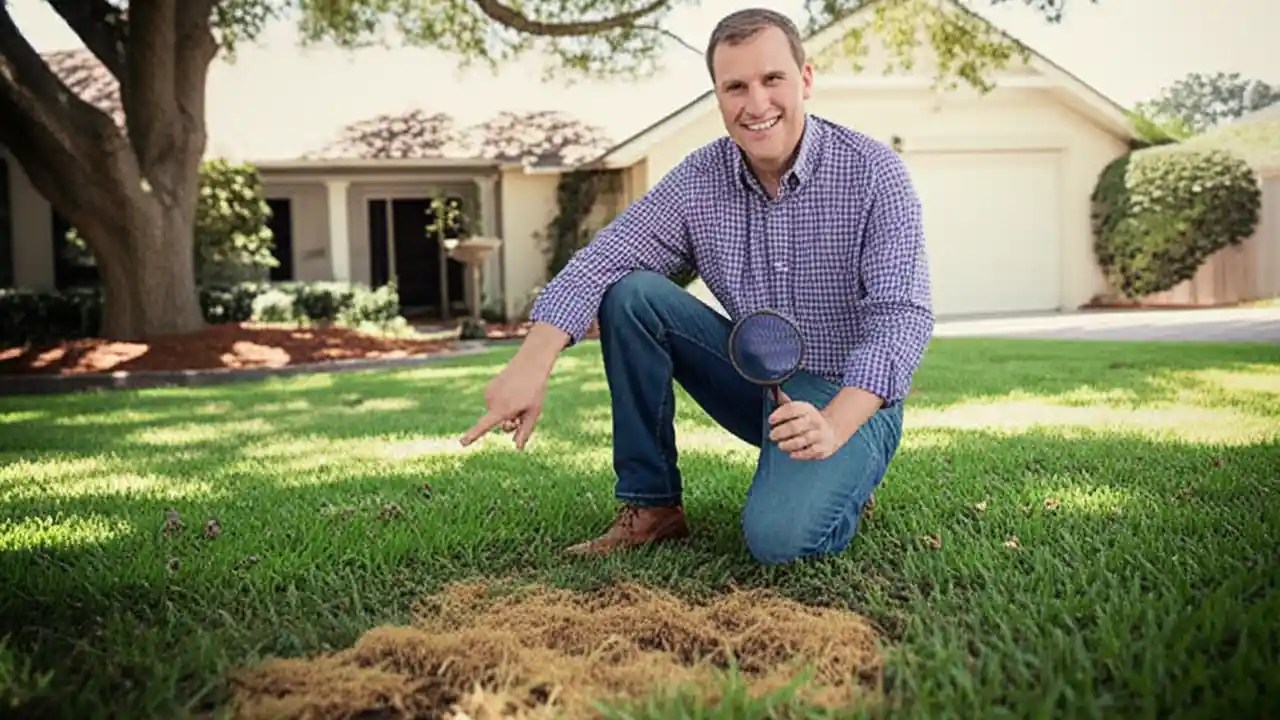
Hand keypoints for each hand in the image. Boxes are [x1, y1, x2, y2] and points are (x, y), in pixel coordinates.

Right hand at [458, 323, 566, 449]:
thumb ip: (525, 431)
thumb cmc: (535, 390)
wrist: (530, 363)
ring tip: (521, 396)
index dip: (472, 435)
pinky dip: (504, 402)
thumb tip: (517, 448)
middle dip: (511, 423)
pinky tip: (514, 391)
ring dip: (509, 410)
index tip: (461, 443)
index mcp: (502, 409)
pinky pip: (496, 403)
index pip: (484, 426)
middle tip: (524, 414)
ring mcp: (488, 393)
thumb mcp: (533, 412)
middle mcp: (491, 402)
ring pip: (497, 412)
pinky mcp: (488, 388)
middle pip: (499, 423)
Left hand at [767, 388, 840, 459]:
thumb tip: (773, 392)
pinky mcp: (822, 448)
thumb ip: (786, 403)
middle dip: (781, 432)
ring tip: (780, 445)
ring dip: (788, 444)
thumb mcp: (801, 409)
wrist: (832, 431)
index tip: (770, 420)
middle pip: (795, 426)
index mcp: (807, 409)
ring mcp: (819, 435)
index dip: (780, 414)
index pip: (793, 408)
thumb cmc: (810, 420)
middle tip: (772, 435)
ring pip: (802, 440)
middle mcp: (814, 421)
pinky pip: (809, 452)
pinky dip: (799, 454)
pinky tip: (791, 453)